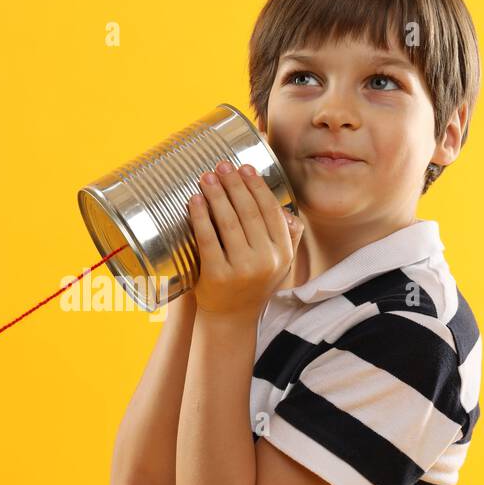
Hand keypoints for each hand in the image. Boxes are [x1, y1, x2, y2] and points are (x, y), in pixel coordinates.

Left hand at [187, 160, 302, 320]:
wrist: (231, 319)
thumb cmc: (252, 285)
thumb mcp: (278, 265)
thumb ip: (287, 239)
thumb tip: (289, 211)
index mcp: (282, 253)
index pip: (271, 211)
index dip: (257, 187)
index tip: (244, 168)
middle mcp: (266, 260)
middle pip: (249, 212)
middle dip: (234, 185)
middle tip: (221, 165)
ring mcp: (242, 269)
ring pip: (228, 222)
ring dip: (216, 195)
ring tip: (206, 177)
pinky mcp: (218, 276)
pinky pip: (208, 239)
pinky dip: (200, 217)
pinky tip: (194, 201)